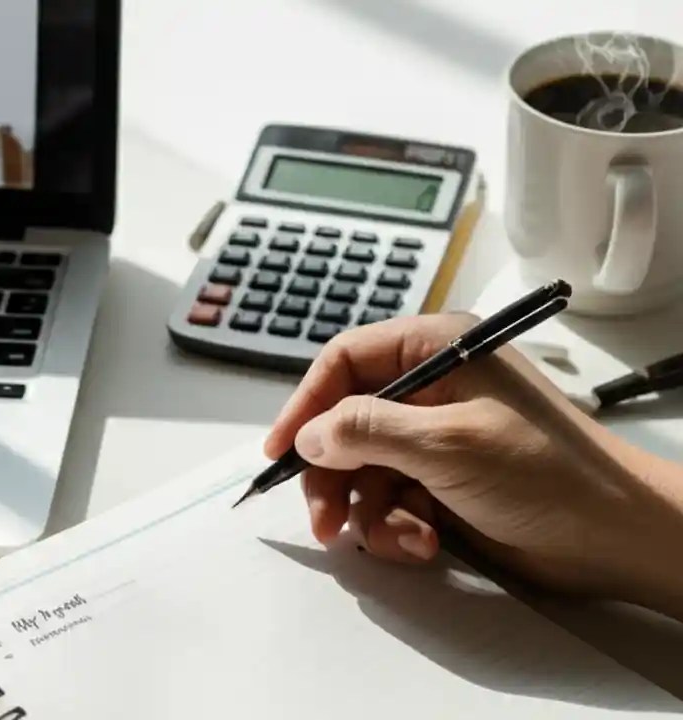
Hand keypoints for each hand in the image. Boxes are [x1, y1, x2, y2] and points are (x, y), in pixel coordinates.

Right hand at [265, 314, 682, 617]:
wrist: (616, 538)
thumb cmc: (547, 474)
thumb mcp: (447, 445)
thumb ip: (367, 432)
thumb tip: (307, 436)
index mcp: (438, 351)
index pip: (344, 361)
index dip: (305, 405)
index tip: (279, 452)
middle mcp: (431, 388)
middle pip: (343, 423)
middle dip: (332, 476)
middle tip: (324, 520)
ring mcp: (435, 438)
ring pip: (361, 471)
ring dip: (368, 511)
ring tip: (399, 539)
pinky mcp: (442, 483)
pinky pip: (389, 501)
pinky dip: (397, 527)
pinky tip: (426, 544)